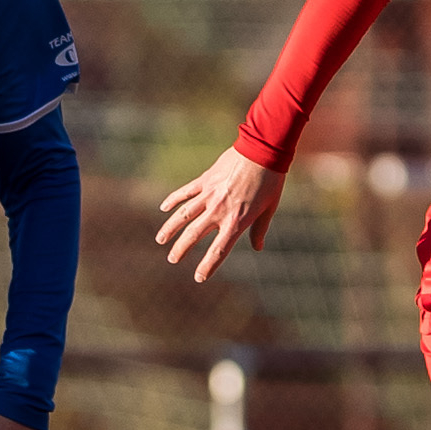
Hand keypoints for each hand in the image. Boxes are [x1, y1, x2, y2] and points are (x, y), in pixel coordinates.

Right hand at [158, 146, 289, 283]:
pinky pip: (185, 192)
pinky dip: (173, 200)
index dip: (208, 266)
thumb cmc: (271, 181)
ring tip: (160, 240)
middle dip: (181, 249)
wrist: (262, 151)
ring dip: (170, 229)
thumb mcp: (269, 209)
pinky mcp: (205, 180)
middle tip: (172, 259)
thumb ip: (259, 230)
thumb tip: (257, 248)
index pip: (218, 251)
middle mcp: (219, 211)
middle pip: (194, 235)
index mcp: (236, 222)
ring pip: (183, 215)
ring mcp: (209, 195)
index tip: (198, 278)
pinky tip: (163, 208)